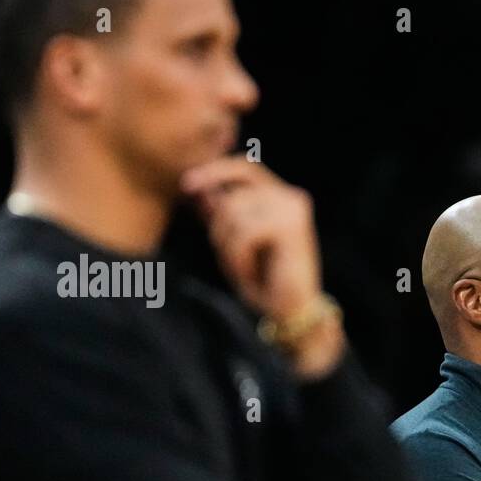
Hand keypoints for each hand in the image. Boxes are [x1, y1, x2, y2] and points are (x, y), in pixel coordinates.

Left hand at [181, 159, 343, 377]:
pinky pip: (243, 234)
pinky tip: (250, 274)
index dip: (214, 171)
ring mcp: (294, 209)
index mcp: (282, 196)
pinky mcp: (291, 227)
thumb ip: (221, 214)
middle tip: (231, 257)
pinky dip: (238, 258)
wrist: (293, 312)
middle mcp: (292, 197)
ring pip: (234, 213)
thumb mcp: (233, 242)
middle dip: (220, 227)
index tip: (186, 185)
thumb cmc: (265, 280)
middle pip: (233, 195)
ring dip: (228, 246)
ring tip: (243, 267)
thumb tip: (199, 189)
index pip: (244, 168)